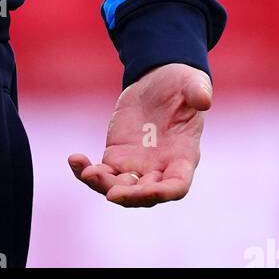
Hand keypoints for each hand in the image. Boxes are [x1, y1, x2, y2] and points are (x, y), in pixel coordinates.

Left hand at [68, 62, 211, 206]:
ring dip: (103, 185)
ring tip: (86, 172)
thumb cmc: (183, 85)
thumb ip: (198, 91)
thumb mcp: (193, 83)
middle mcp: (160, 168)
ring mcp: (137, 165)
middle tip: (111, 192)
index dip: (163, 193)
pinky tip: (74, 160)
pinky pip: (101, 171)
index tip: (149, 192)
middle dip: (130, 196)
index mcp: (183, 157)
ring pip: (119, 187)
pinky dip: (86, 171)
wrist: (160, 83)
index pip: (176, 186)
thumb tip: (204, 99)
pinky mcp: (117, 156)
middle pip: (145, 194)